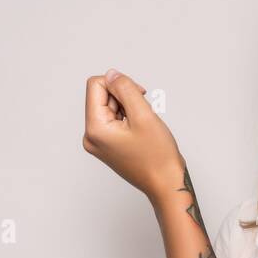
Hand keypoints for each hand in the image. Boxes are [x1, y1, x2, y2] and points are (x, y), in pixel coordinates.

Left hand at [82, 68, 185, 198]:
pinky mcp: (107, 145)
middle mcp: (91, 136)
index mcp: (95, 129)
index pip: (96, 85)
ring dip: (128, 108)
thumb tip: (112, 74)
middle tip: (143, 115)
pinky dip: (128, 118)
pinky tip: (141, 131)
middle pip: (102, 96)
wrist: (166, 184)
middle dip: (125, 98)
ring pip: (109, 107)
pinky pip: (113, 120)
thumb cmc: (158, 157)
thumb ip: (125, 89)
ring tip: (143, 126)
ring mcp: (98, 142)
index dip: (118, 84)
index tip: (138, 96)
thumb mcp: (143, 115)